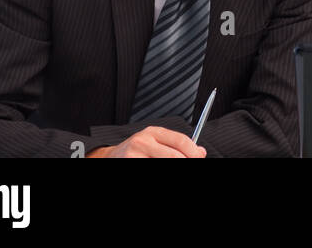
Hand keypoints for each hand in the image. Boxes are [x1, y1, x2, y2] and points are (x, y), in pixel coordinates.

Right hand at [87, 126, 205, 157]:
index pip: (180, 141)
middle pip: (174, 157)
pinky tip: (153, 164)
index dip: (193, 152)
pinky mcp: (129, 165)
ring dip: (174, 168)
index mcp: (152, 133)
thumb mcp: (154, 143)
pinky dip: (159, 179)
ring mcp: (133, 157)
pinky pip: (150, 168)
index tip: (200, 157)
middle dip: (186, 162)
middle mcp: (142, 142)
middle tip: (191, 163)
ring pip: (164, 163)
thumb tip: (201, 152)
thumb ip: (176, 146)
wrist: (109, 158)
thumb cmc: (137, 152)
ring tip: (166, 163)